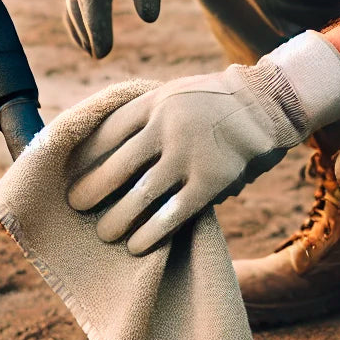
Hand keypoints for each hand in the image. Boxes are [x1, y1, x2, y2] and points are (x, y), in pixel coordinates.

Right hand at [63, 0, 175, 57]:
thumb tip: (148, 18)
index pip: (91, 8)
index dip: (97, 32)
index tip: (104, 54)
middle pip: (78, 11)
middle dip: (88, 36)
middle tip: (100, 57)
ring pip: (72, 7)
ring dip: (81, 29)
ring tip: (92, 50)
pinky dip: (77, 16)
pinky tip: (86, 30)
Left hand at [68, 32, 339, 254]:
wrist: (271, 102)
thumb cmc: (219, 102)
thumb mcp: (178, 93)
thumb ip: (150, 118)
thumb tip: (112, 152)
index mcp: (154, 101)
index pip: (107, 132)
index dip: (85, 156)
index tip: (68, 172)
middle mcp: (166, 126)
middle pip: (116, 165)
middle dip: (92, 189)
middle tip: (75, 205)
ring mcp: (188, 154)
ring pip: (140, 194)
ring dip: (117, 217)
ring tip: (104, 233)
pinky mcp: (211, 181)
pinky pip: (172, 213)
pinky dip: (151, 232)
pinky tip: (136, 246)